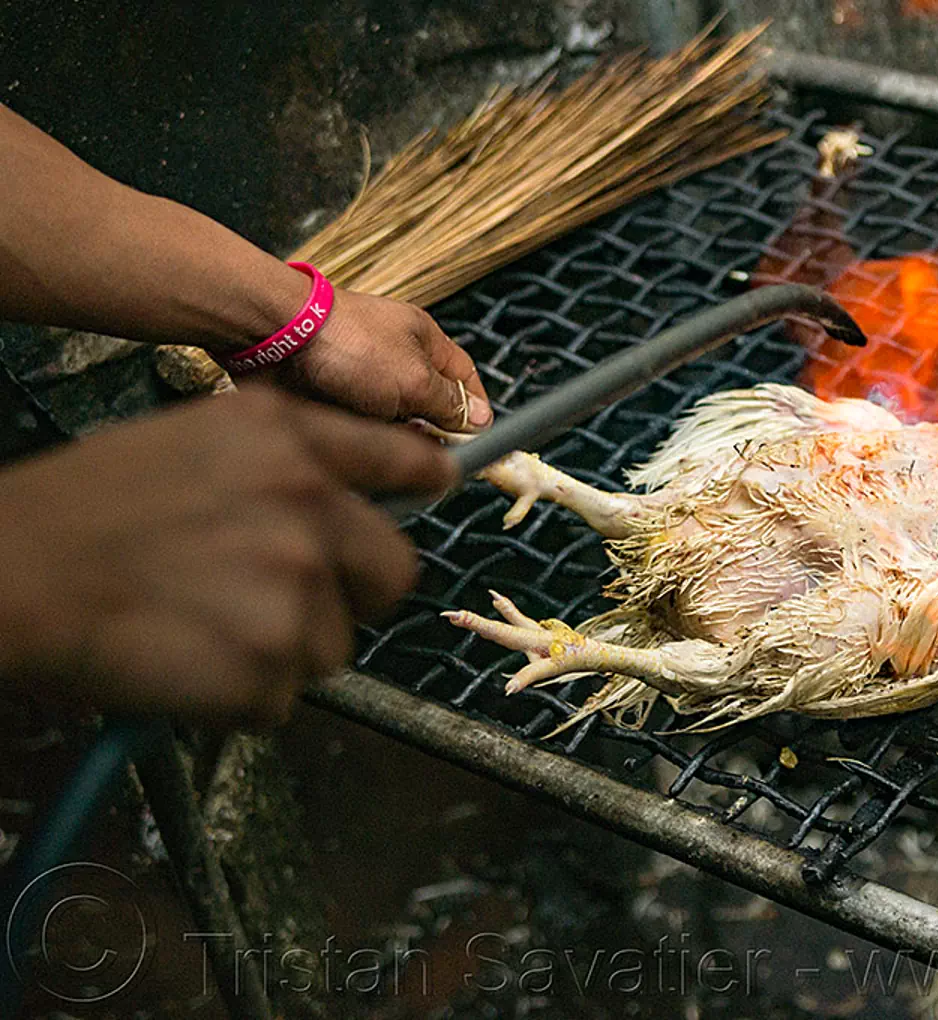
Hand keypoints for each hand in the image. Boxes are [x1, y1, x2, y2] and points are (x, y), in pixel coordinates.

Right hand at [0, 386, 456, 725]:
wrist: (12, 571)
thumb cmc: (83, 508)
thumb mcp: (195, 441)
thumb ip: (283, 463)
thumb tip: (343, 495)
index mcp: (290, 441)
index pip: (404, 460)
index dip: (422, 482)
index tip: (435, 490)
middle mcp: (310, 505)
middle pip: (394, 572)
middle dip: (354, 594)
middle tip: (287, 602)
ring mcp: (297, 586)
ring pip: (334, 645)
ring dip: (283, 650)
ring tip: (203, 627)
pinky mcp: (272, 663)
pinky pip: (283, 698)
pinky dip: (240, 696)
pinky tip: (185, 662)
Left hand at [274, 288, 493, 432]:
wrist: (276, 337)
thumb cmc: (349, 344)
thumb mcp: (415, 379)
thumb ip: (450, 404)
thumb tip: (479, 421)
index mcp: (424, 339)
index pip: (464, 379)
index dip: (474, 411)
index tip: (476, 442)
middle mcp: (395, 356)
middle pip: (428, 405)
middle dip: (429, 430)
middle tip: (426, 450)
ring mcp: (361, 374)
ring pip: (392, 420)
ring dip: (392, 436)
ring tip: (384, 441)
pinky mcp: (332, 391)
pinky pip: (358, 424)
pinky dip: (361, 435)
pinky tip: (356, 440)